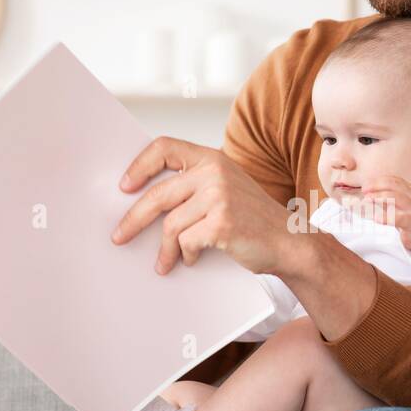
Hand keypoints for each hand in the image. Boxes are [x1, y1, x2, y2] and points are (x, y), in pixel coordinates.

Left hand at [110, 137, 292, 275]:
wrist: (291, 242)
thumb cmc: (255, 220)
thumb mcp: (227, 189)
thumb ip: (195, 186)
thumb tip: (147, 204)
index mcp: (213, 159)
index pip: (164, 148)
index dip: (139, 166)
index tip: (124, 187)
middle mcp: (215, 173)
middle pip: (158, 194)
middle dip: (134, 219)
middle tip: (120, 236)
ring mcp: (219, 197)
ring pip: (170, 224)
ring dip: (164, 249)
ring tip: (163, 262)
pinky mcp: (221, 224)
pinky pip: (185, 242)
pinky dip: (185, 256)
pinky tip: (191, 260)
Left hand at [358, 175, 410, 266]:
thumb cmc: (410, 218)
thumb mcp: (400, 206)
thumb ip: (387, 200)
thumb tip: (367, 196)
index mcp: (410, 191)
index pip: (393, 180)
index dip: (378, 181)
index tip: (366, 185)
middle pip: (394, 186)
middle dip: (377, 186)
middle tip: (364, 191)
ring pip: (397, 198)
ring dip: (380, 197)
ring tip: (367, 200)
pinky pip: (399, 218)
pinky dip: (386, 217)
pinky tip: (376, 218)